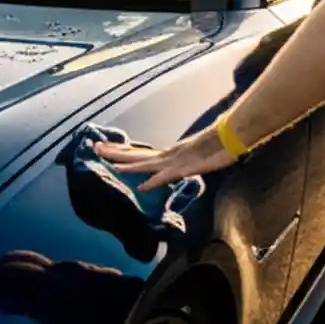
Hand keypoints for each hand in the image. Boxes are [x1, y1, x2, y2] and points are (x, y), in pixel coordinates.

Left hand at [93, 125, 237, 191]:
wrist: (230, 138)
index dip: (121, 150)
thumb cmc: (215, 146)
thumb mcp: (193, 156)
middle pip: (135, 154)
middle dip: (114, 151)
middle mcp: (166, 155)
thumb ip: (182, 160)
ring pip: (144, 163)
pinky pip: (166, 177)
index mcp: (167, 153)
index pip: (138, 152)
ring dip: (125, 162)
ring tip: (106, 160)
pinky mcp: (184, 168)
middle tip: (94, 146)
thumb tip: (173, 164)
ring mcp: (173, 161)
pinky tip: (141, 186)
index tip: (104, 146)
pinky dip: (153, 181)